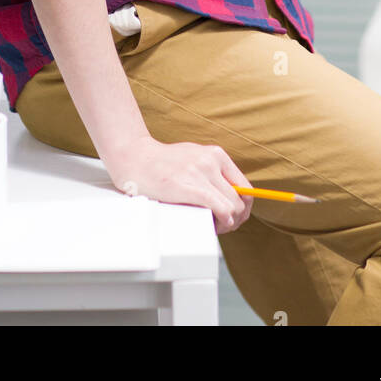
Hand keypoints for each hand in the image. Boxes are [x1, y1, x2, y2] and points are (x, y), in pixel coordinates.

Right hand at [104, 136, 254, 235]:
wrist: (134, 157)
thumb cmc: (161, 163)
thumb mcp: (193, 159)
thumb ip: (211, 174)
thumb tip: (230, 199)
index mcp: (216, 154)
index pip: (245, 187)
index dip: (243, 208)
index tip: (233, 218)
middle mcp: (212, 160)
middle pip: (241, 200)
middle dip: (236, 219)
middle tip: (221, 226)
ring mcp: (201, 172)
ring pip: (233, 207)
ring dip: (227, 223)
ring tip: (212, 226)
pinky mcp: (189, 186)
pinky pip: (221, 208)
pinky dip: (222, 221)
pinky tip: (213, 225)